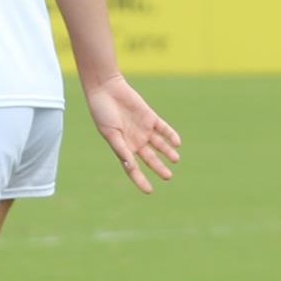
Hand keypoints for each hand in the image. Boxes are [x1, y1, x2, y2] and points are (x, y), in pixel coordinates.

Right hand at [82, 75, 180, 193]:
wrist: (106, 90)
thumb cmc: (103, 112)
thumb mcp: (111, 133)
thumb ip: (121, 149)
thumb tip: (130, 166)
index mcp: (122, 146)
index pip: (132, 168)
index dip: (140, 180)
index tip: (149, 191)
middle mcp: (134, 140)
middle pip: (149, 158)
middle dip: (158, 168)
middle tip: (168, 177)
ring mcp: (143, 129)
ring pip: (159, 145)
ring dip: (167, 152)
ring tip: (175, 160)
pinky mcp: (150, 117)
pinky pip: (163, 129)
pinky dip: (170, 136)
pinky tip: (177, 143)